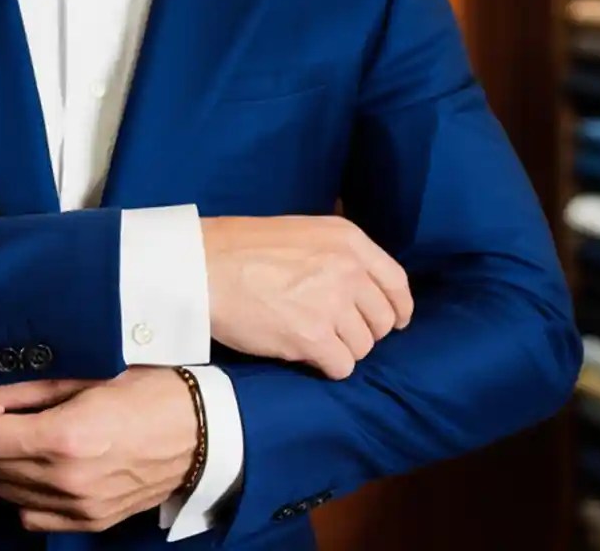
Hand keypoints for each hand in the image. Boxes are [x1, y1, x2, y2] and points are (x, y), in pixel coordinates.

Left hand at [0, 368, 196, 532]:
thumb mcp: (87, 374)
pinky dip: (28, 494)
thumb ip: (23, 387)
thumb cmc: (148, 389)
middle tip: (16, 417)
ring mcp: (80, 506)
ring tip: (36, 440)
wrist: (201, 430)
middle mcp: (68, 479)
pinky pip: (31, 517)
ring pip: (6, 491)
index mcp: (66, 437)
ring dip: (9, 465)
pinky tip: (47, 470)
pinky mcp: (92, 521)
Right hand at [202, 216, 413, 379]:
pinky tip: (307, 357)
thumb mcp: (300, 232)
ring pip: (363, 347)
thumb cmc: (238, 248)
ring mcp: (333, 304)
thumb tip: (357, 282)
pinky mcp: (313, 336)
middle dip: (364, 332)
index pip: (396, 282)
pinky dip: (327, 367)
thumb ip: (335, 254)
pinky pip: (341, 366)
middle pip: (382, 320)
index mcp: (349, 240)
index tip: (395, 322)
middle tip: (337, 334)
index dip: (398, 308)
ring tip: (313, 342)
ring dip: (342, 350)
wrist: (201, 266)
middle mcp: (349, 270)